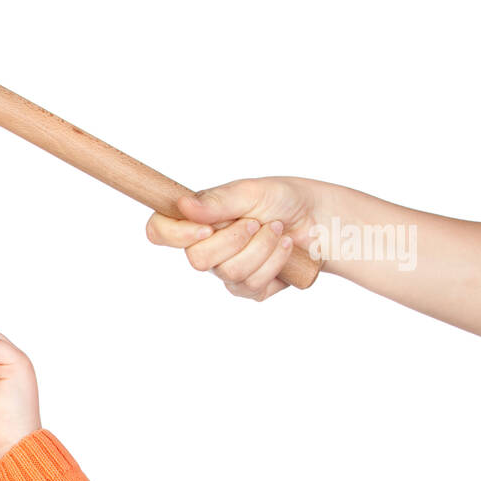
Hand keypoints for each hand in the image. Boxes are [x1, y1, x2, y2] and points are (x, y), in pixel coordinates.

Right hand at [145, 176, 330, 300]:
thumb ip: (216, 201)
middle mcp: (205, 247)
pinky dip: (275, 262)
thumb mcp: (250, 191)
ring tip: (278, 230)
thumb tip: (183, 205)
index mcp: (197, 220)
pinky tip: (286, 248)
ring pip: (229, 272)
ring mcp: (225, 271)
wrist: (320, 221)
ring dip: (261, 249)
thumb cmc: (283, 199)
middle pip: (196, 259)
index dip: (174, 234)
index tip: (204, 229)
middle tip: (257, 222)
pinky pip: (252, 284)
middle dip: (234, 240)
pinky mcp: (248, 289)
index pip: (159, 230)